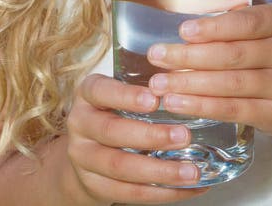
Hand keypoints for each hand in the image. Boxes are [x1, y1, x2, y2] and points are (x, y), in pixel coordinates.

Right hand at [65, 73, 205, 203]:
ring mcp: (83, 157)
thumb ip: (149, 82)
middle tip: (184, 136)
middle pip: (112, 132)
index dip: (127, 96)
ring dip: (159, 171)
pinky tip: (186, 188)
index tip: (155, 100)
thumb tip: (187, 77)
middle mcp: (80, 124)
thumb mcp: (124, 88)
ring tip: (191, 171)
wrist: (88, 147)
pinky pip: (127, 193)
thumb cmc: (117, 107)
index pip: (102, 91)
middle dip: (151, 136)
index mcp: (88, 94)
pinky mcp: (93, 185)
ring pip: (120, 167)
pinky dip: (159, 193)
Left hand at [146, 3, 271, 139]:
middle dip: (189, 56)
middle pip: (233, 54)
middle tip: (156, 56)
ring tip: (159, 84)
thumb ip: (238, 8)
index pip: (247, 22)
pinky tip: (177, 103)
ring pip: (231, 84)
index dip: (214, 27)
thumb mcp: (268, 25)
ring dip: (189, 84)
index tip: (183, 30)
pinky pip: (234, 110)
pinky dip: (202, 107)